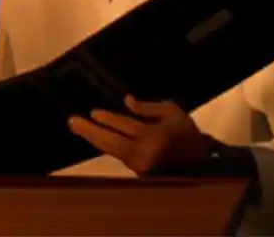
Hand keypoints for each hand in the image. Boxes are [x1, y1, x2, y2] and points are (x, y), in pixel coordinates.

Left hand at [67, 95, 214, 174]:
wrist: (201, 163)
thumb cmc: (186, 133)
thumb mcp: (172, 112)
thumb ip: (148, 107)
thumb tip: (126, 101)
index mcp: (154, 137)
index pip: (126, 126)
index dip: (108, 119)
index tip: (93, 112)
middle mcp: (143, 153)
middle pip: (112, 143)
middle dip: (90, 131)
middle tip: (72, 121)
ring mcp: (139, 165)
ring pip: (111, 150)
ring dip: (94, 138)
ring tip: (77, 127)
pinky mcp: (137, 171)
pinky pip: (117, 154)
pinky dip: (106, 145)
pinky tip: (95, 136)